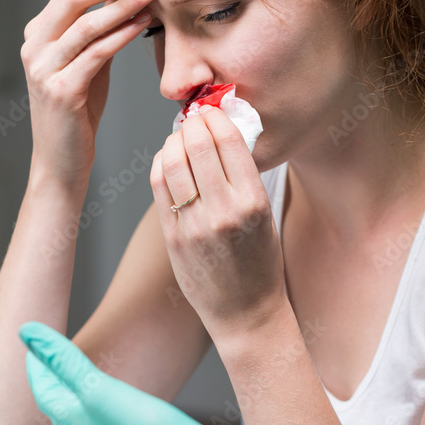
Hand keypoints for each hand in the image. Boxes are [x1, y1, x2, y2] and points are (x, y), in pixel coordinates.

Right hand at [20, 0, 155, 190]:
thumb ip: (97, 38)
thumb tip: (125, 4)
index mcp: (39, 36)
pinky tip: (141, 24)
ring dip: (122, 4)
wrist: (61, 162)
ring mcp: (45, 69)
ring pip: (86, 24)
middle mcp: (35, 48)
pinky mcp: (62, 91)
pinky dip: (121, 35)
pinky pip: (96, 54)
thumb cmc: (78, 115)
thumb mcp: (87, 67)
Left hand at [151, 105, 287, 340]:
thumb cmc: (260, 262)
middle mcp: (223, 211)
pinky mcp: (173, 238)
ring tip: (180, 138)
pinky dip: (161, 163)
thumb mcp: (264, 216)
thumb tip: (221, 133)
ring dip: (173, 140)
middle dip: (192, 122)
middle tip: (193, 117)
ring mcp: (194, 225)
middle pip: (197, 144)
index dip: (216, 116)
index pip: (229, 140)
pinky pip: (159, 186)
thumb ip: (244, 177)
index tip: (212, 110)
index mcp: (253, 202)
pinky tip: (168, 160)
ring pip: (171, 161)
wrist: (246, 313)